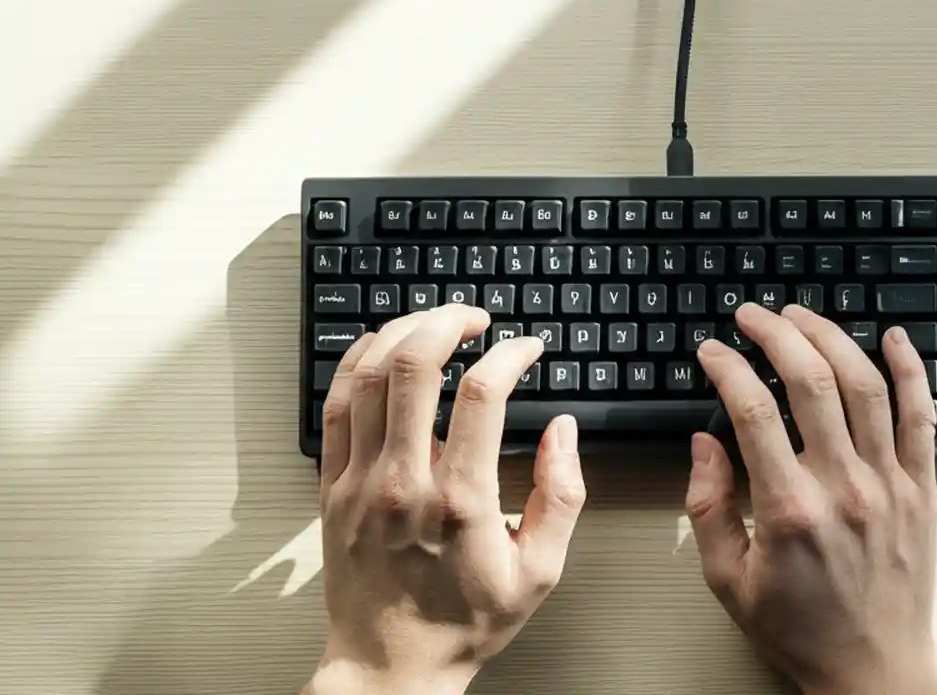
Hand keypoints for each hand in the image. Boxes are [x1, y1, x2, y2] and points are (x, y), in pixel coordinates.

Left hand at [303, 305, 585, 694]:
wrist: (390, 667)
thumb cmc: (463, 622)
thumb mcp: (540, 571)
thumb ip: (561, 494)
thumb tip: (562, 431)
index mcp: (461, 499)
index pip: (483, 393)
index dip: (512, 354)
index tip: (528, 348)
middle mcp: (404, 482)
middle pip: (415, 366)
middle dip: (449, 321)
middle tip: (475, 318)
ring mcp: (360, 482)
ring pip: (368, 376)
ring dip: (403, 333)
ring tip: (433, 323)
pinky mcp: (332, 488)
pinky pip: (336, 408)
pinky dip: (355, 365)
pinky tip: (380, 348)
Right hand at [685, 303, 936, 694]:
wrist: (873, 669)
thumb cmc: (800, 629)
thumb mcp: (728, 580)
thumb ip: (708, 507)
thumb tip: (704, 444)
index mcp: (789, 509)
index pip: (752, 410)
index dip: (727, 367)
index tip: (711, 352)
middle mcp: (843, 487)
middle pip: (810, 381)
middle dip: (776, 333)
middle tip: (753, 315)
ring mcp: (888, 484)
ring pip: (865, 385)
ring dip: (831, 337)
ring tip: (802, 316)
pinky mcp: (921, 488)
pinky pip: (922, 415)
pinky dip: (910, 369)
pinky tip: (891, 338)